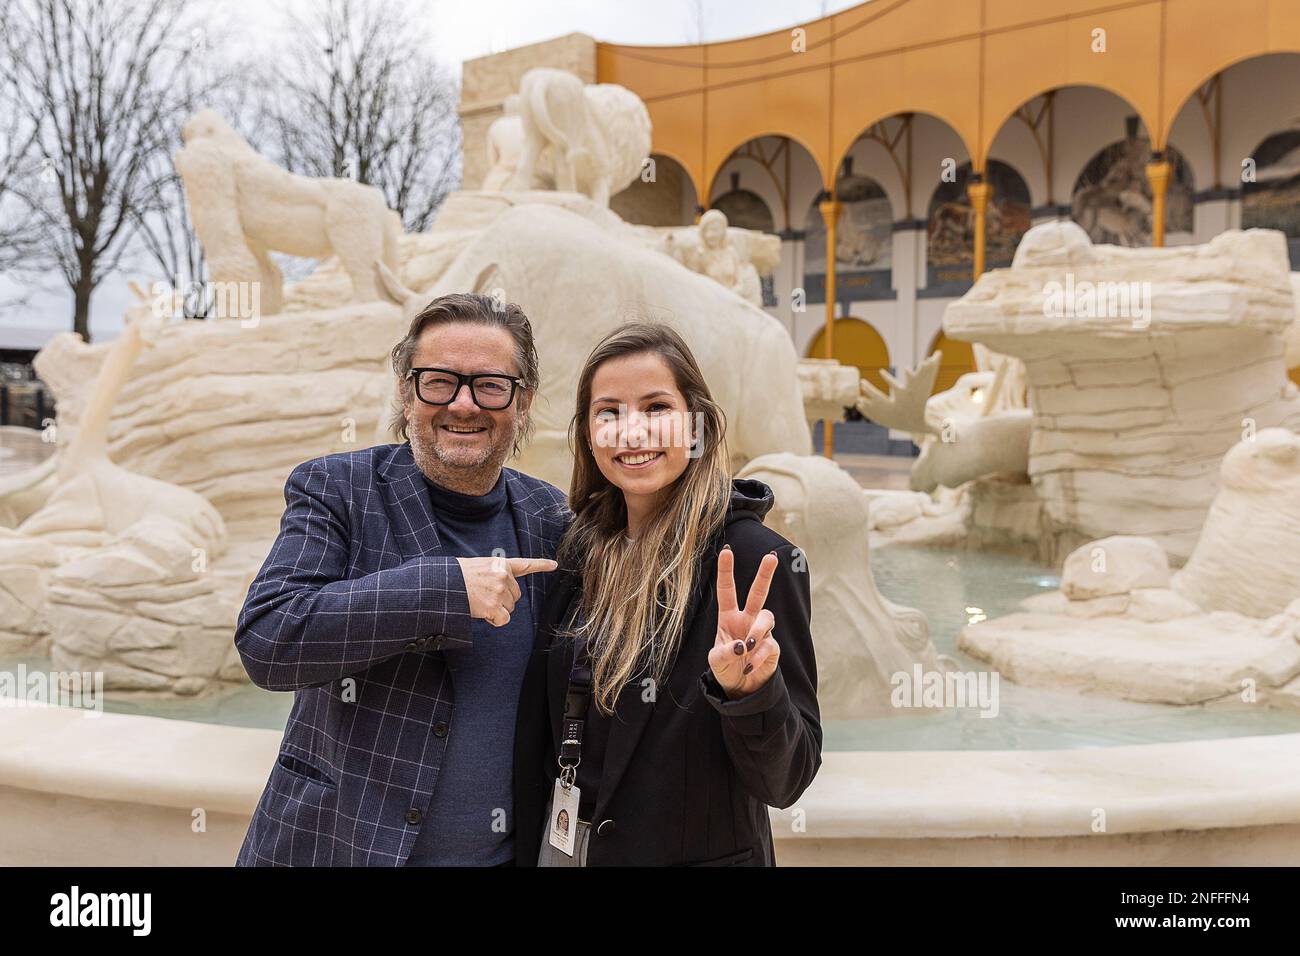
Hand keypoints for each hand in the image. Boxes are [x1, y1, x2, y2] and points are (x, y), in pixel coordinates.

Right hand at [456, 556, 556, 626]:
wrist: (443, 584)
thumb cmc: (455, 577)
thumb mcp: (477, 567)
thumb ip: (493, 574)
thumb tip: (501, 588)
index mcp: (500, 564)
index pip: (525, 564)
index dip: (541, 565)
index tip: (555, 565)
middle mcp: (504, 576)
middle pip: (516, 595)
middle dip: (503, 600)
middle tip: (483, 596)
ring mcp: (500, 591)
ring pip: (510, 608)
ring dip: (497, 610)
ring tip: (479, 602)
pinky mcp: (495, 606)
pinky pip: (503, 620)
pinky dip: (494, 620)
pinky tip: (482, 613)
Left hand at [707, 545, 779, 698]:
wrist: (741, 688)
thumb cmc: (725, 668)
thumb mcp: (716, 661)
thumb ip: (724, 652)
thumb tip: (742, 646)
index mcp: (729, 617)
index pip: (727, 590)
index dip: (726, 571)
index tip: (727, 551)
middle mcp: (747, 620)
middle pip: (757, 593)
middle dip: (765, 574)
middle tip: (771, 557)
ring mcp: (761, 632)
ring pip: (767, 617)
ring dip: (757, 631)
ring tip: (747, 648)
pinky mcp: (772, 647)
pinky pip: (769, 644)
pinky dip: (758, 656)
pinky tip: (749, 666)